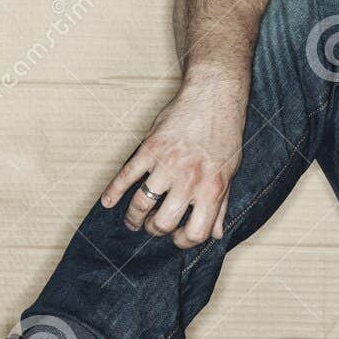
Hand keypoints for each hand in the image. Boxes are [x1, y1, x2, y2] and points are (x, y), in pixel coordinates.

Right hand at [100, 71, 242, 248]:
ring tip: (133, 220)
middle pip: (163, 223)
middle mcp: (189, 180)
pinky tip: (108, 202)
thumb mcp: (230, 172)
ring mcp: (166, 164)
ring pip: (141, 204)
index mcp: (211, 189)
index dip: (185, 241)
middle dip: (156, 230)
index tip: (178, 237)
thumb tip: (217, 233)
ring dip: (134, 217)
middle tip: (154, 226)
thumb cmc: (225, 134)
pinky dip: (113, 192)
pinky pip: (125, 176)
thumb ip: (222, 205)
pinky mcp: (149, 149)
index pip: (196, 232)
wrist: (214, 97)